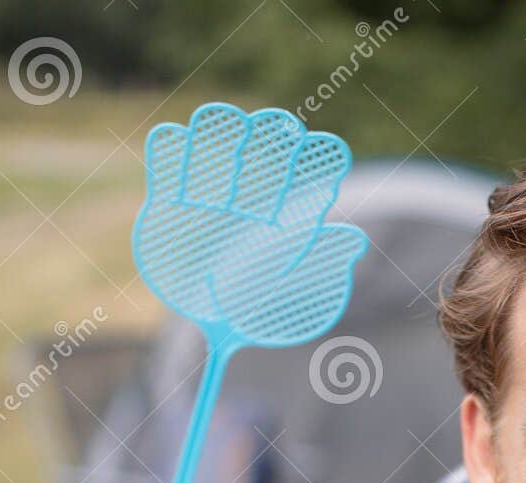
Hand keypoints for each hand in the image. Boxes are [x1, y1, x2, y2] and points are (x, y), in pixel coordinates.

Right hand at [135, 105, 366, 347]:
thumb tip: (357, 240)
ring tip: (228, 121)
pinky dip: (168, 151)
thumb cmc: (258, 305)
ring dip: (223, 131)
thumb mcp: (293, 291)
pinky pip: (169, 170)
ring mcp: (211, 197)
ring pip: (218, 152)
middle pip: (264, 154)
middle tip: (284, 126)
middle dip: (274, 136)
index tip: (329, 150)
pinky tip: (171, 136)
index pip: (306, 178)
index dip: (320, 159)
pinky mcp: (172, 204)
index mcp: (281, 215)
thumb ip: (323, 263)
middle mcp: (248, 197)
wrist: (212, 318)